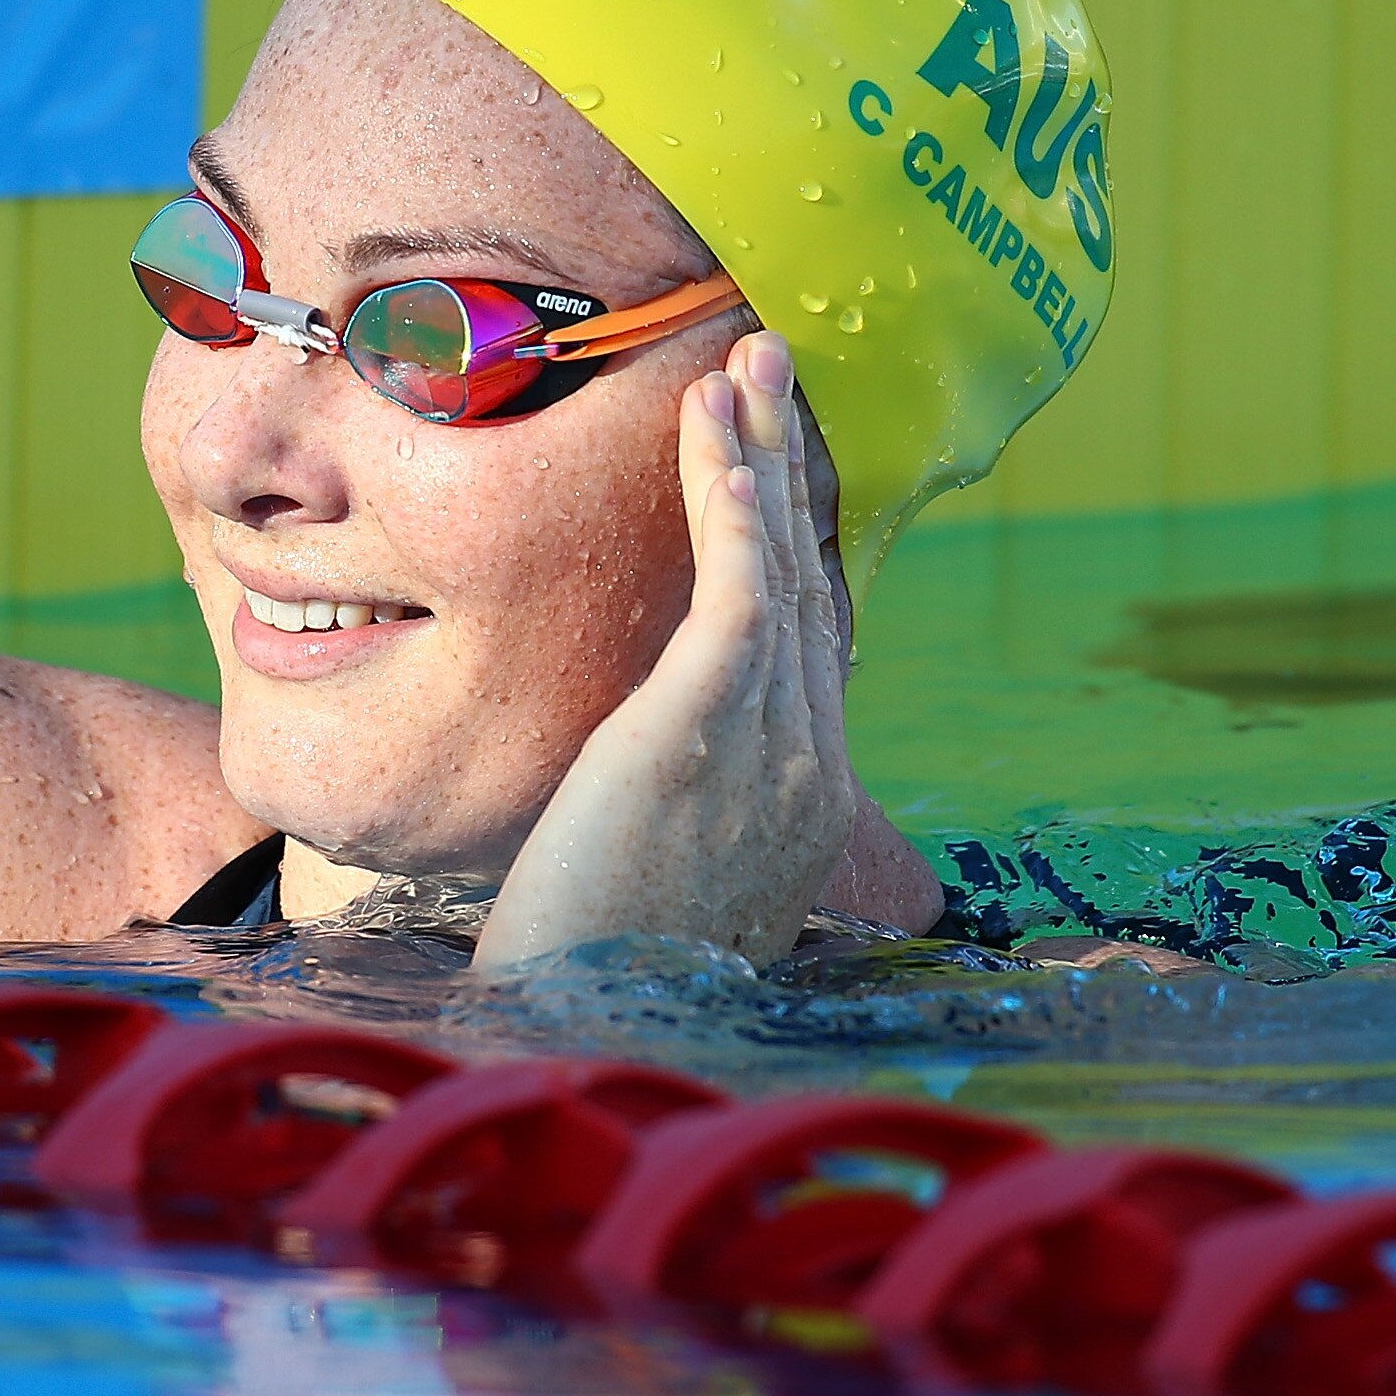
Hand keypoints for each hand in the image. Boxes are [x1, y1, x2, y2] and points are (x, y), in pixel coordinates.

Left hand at [476, 331, 858, 969]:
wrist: (585, 1031)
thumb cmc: (597, 972)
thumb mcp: (661, 881)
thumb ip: (681, 813)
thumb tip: (662, 779)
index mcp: (802, 799)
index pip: (810, 635)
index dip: (795, 533)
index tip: (775, 456)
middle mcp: (806, 767)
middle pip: (807, 581)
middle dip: (788, 464)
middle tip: (771, 364)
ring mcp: (768, 752)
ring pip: (776, 570)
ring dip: (756, 456)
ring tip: (738, 364)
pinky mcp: (698, 736)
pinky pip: (736, 600)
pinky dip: (731, 512)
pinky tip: (718, 442)